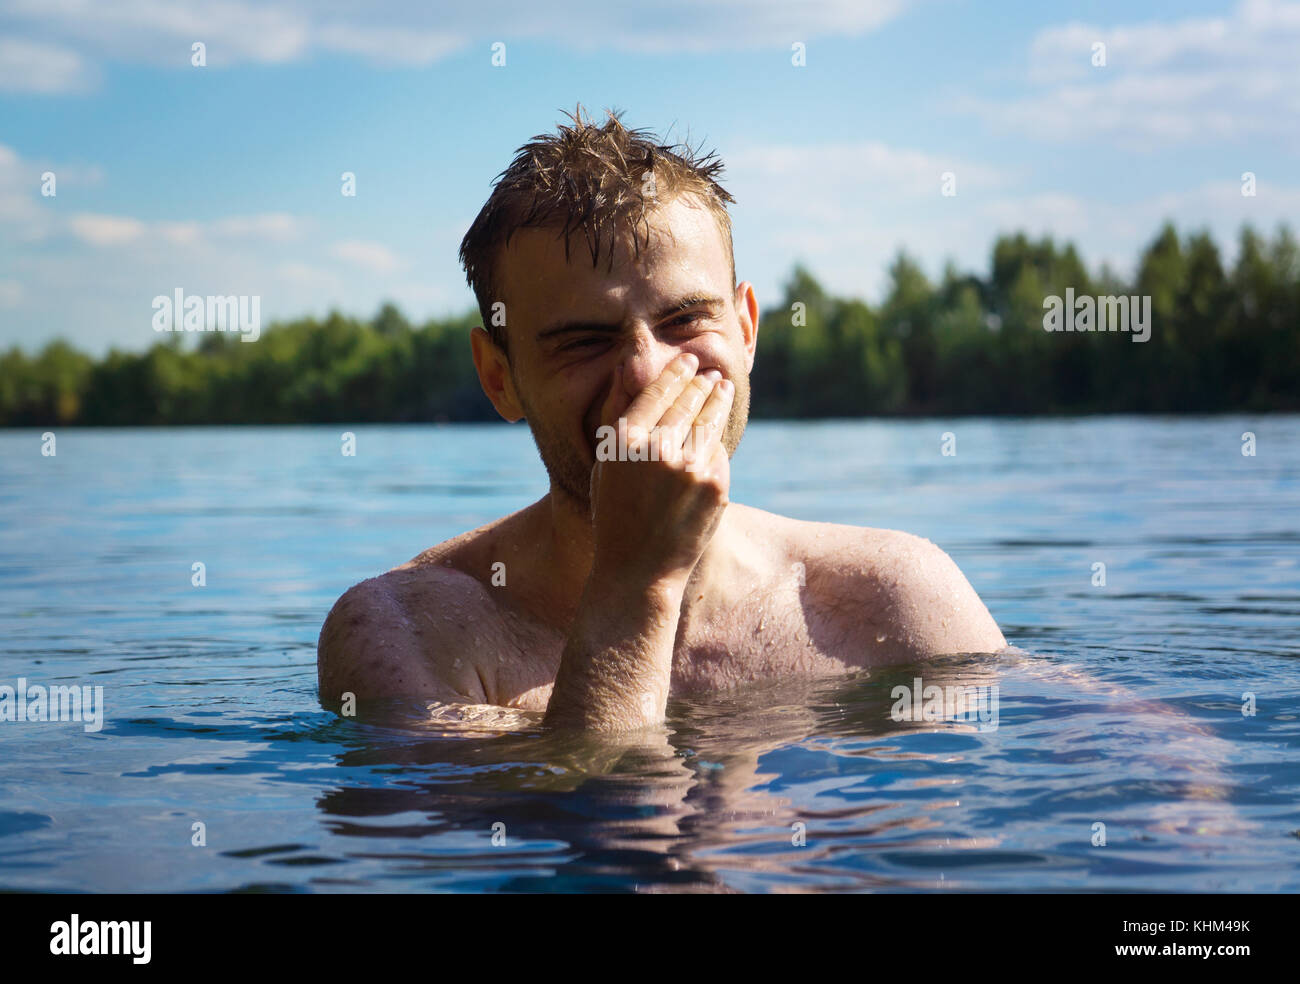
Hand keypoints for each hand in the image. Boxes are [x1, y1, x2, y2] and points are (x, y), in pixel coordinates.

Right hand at [588, 352, 734, 585]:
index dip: (677, 372)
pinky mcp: (716, 486)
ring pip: (710, 422)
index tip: (688, 360)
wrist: (639, 570)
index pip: (658, 392)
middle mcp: (658, 450)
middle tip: (710, 373)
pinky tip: (713, 439)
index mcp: (624, 442)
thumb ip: (617, 415)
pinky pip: (718, 454)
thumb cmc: (615, 514)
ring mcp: (690, 468)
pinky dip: (715, 446)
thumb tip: (626, 368)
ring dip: (719, 400)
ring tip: (723, 389)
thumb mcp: (605, 465)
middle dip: (702, 383)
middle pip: (689, 401)